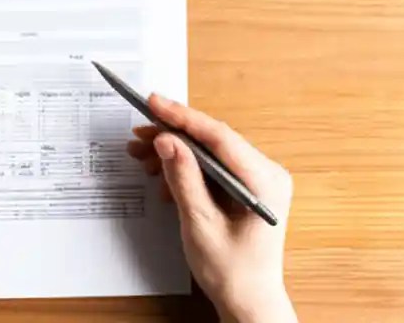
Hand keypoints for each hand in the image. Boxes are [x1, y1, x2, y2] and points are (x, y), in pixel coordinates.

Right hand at [127, 95, 296, 322]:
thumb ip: (184, 178)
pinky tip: (161, 176)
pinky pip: (211, 166)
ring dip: (174, 152)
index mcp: (265, 181)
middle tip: (138, 135)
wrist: (247, 299)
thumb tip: (166, 141)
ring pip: (209, 151)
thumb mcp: (200, 224)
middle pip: (213, 140)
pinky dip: (184, 167)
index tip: (153, 103)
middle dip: (173, 135)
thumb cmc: (232, 271)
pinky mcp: (243, 186)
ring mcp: (255, 179)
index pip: (220, 136)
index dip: (183, 117)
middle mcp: (266, 174)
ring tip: (141, 155)